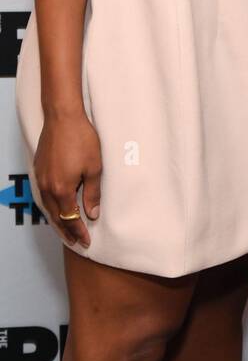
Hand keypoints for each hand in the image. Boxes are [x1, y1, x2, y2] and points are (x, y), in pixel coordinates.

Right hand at [33, 111, 101, 248]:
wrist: (63, 118)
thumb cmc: (82, 140)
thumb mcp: (94, 168)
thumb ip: (92, 194)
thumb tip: (92, 214)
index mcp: (62, 189)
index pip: (70, 218)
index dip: (78, 232)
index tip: (86, 242)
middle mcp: (47, 187)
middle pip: (56, 217)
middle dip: (67, 231)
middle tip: (76, 243)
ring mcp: (41, 178)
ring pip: (48, 207)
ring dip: (58, 220)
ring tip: (67, 230)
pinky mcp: (39, 170)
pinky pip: (44, 196)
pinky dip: (52, 206)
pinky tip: (57, 208)